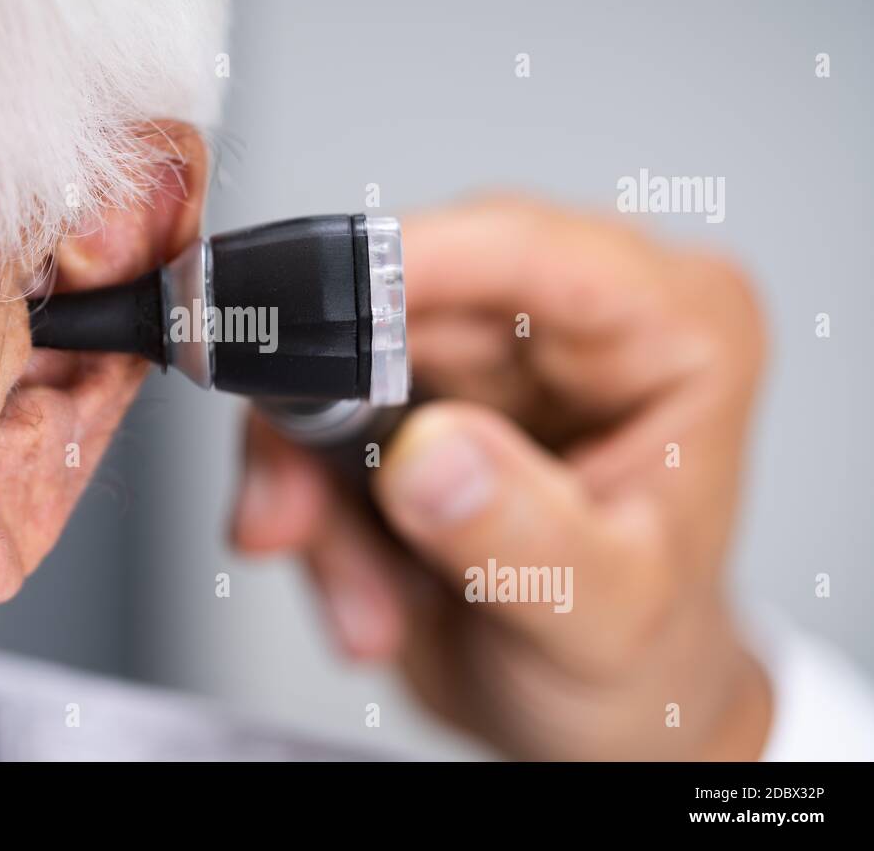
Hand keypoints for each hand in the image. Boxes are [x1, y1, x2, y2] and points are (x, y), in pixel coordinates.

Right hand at [231, 197, 771, 759]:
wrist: (596, 718)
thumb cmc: (647, 662)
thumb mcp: (604, 621)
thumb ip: (523, 539)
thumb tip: (426, 453)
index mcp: (670, 331)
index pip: (526, 251)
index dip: (404, 269)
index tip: (304, 321)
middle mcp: (572, 324)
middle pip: (404, 301)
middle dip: (331, 418)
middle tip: (300, 515)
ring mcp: (486, 361)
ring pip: (336, 363)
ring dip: (316, 486)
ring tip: (364, 594)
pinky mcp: (416, 402)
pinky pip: (313, 419)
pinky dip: (309, 509)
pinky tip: (363, 589)